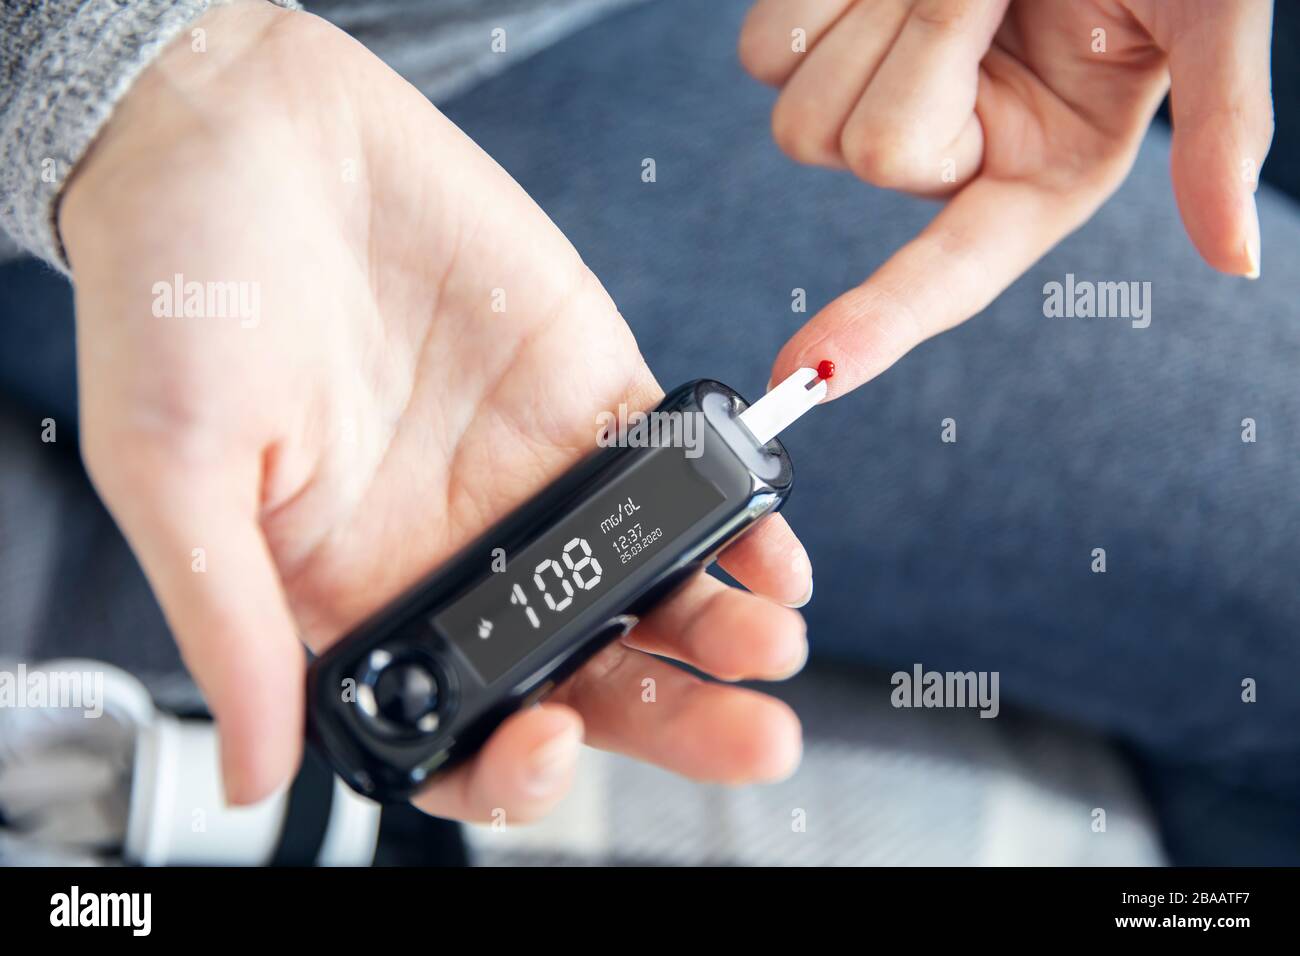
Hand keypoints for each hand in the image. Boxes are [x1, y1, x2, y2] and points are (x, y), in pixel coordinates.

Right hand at [60, 0, 808, 817]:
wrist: (242, 133)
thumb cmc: (175, 290)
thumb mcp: (174, 470)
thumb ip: (231, 627)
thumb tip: (252, 774)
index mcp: (360, 596)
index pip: (457, 726)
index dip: (514, 765)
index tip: (554, 741)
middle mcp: (460, 552)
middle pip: (583, 674)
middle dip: (674, 717)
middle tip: (751, 735)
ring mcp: (534, 477)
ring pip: (647, 588)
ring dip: (718, 628)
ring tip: (768, 646)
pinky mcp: (588, 393)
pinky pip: (675, 473)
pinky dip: (731, 512)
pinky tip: (769, 547)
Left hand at [739, 0, 1274, 396]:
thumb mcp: (1207, 21)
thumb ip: (1224, 130)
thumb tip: (1238, 257)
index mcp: (1032, 174)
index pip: (949, 276)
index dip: (881, 325)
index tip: (805, 376)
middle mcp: (945, 153)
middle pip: (866, 154)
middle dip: (927, 42)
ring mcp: (867, 106)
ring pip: (801, 119)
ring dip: (875, 17)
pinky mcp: (809, 52)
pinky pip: (767, 55)